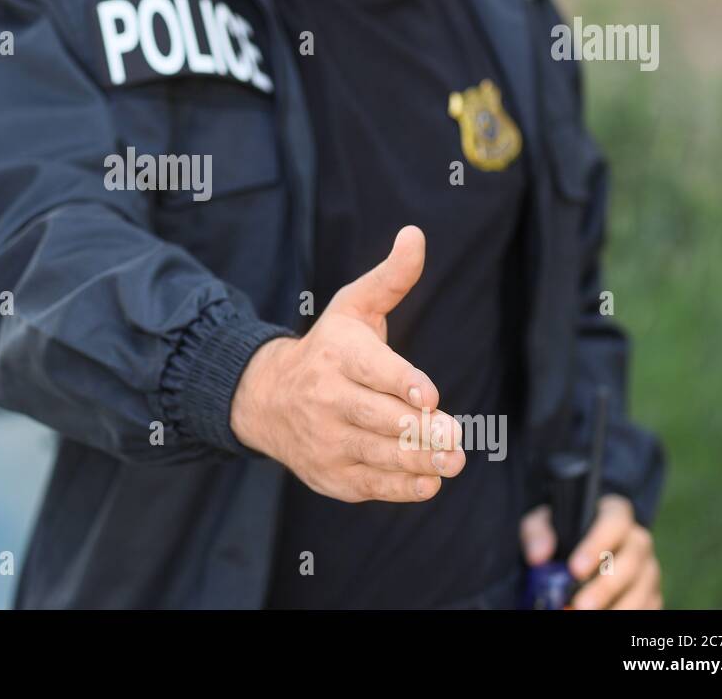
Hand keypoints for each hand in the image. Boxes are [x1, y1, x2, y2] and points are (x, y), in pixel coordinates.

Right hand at [230, 225, 464, 502]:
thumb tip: (415, 234)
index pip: (373, 370)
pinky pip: (371, 484)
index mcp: (336, 353)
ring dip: (418, 460)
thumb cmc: (328, 348)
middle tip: (456, 437)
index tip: (430, 396)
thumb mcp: (353, 307)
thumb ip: (391, 277)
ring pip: (377, 453)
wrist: (265, 399)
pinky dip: (401, 486)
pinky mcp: (331, 474)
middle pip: (377, 418)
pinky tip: (429, 481)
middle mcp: (326, 398)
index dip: (403, 383)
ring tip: (452, 460)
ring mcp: (327, 439)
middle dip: (419, 430)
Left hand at [520, 494, 662, 608]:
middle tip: (581, 605)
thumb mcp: (542, 523)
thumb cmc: (560, 532)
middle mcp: (637, 540)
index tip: (575, 569)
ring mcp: (648, 568)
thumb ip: (537, 533)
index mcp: (615, 513)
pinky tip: (607, 619)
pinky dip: (629, 615)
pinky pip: (648, 607)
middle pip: (631, 561)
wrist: (576, 552)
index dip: (597, 544)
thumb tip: (538, 556)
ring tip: (588, 616)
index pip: (615, 521)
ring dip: (618, 607)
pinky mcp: (652, 593)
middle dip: (605, 586)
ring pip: (642, 588)